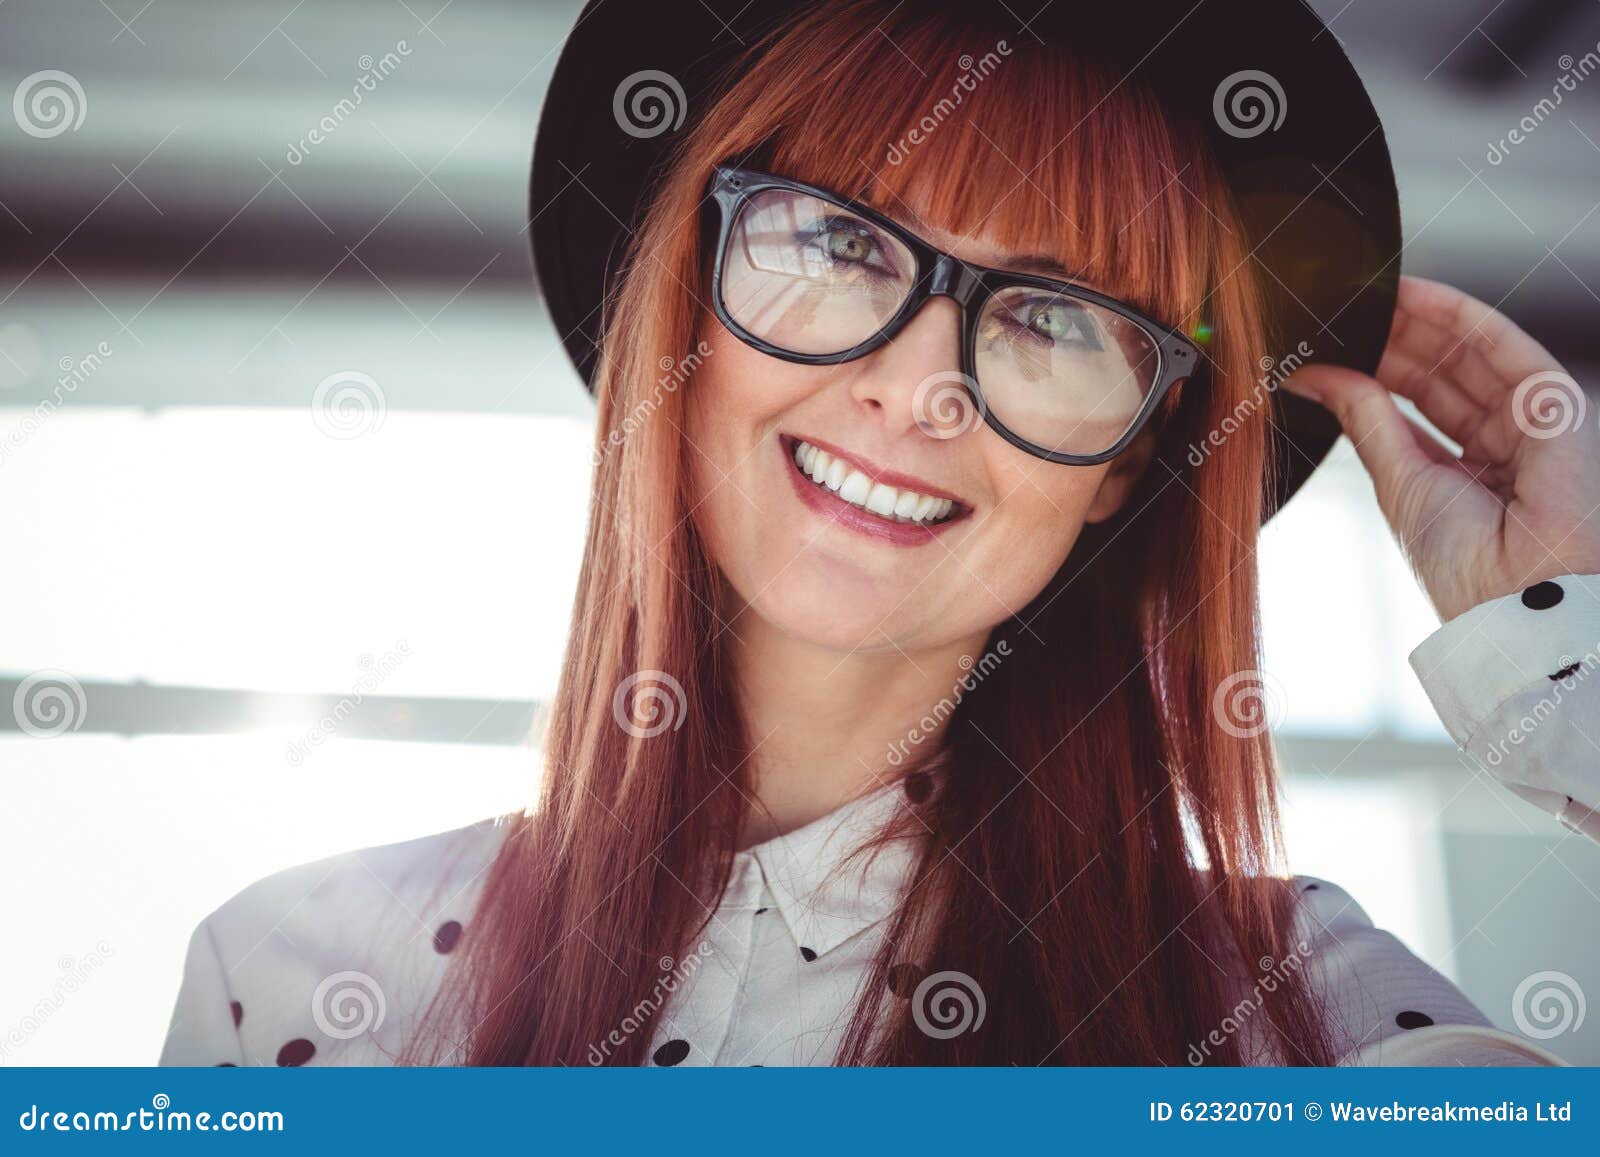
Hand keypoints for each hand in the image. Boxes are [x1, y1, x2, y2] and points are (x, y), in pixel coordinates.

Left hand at [1282, 275, 1599, 622]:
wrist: (1516, 601)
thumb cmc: (1467, 567)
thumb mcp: (1398, 479)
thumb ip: (1364, 418)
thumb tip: (1314, 377)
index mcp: (1466, 473)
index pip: (1419, 404)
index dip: (1378, 368)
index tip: (1333, 343)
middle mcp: (1502, 444)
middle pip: (1442, 374)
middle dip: (1392, 338)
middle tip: (1339, 310)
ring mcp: (1531, 422)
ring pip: (1468, 353)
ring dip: (1417, 319)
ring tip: (1363, 295)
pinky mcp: (1556, 403)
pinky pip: (1504, 346)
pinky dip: (1459, 316)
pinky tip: (1414, 294)